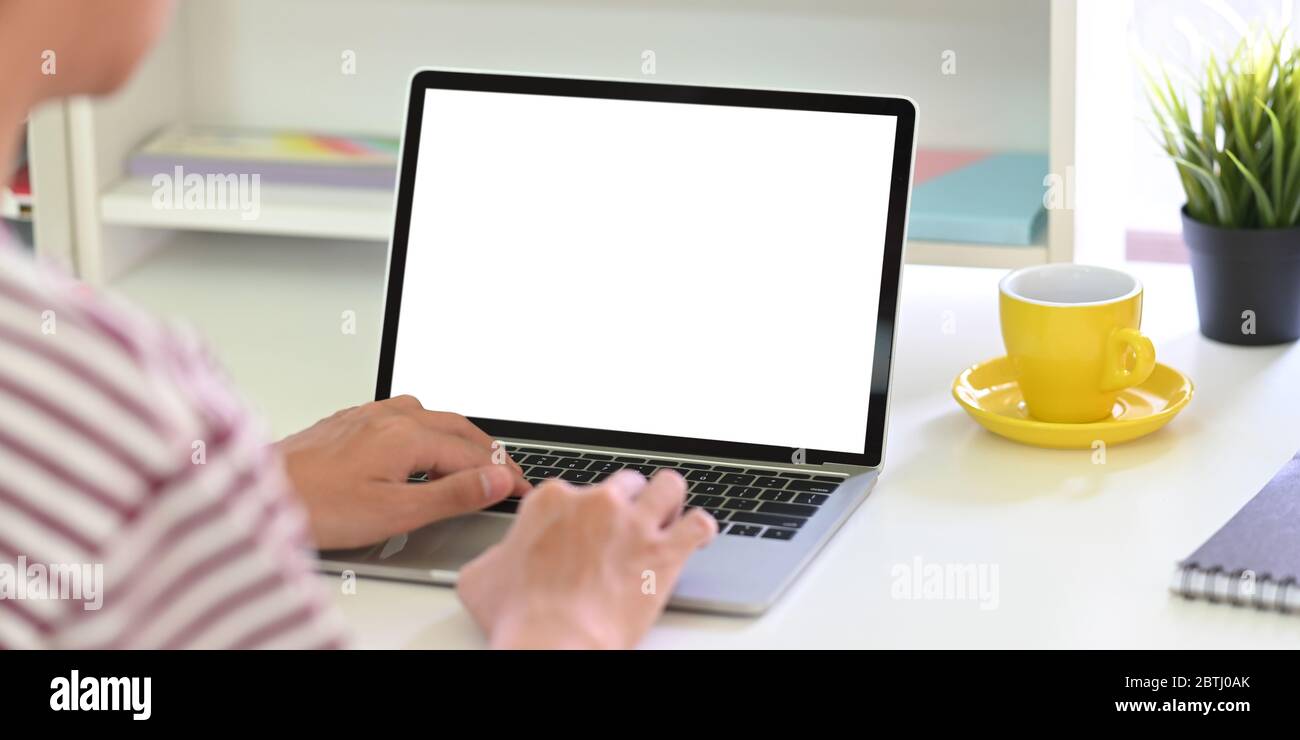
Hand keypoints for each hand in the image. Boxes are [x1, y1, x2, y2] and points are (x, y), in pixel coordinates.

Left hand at [275, 395, 528, 548]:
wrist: (256, 493)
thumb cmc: (315, 505)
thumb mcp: (396, 511)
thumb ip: (453, 494)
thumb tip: (498, 479)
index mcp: (407, 433)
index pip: (473, 452)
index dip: (503, 473)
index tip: (521, 488)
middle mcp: (389, 415)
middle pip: (456, 426)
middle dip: (487, 449)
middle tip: (507, 473)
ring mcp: (367, 414)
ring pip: (430, 417)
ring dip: (458, 436)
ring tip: (472, 459)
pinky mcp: (349, 421)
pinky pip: (403, 416)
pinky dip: (428, 432)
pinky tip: (420, 447)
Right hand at [457, 469, 716, 648]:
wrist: (553, 643)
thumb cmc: (519, 616)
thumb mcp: (482, 578)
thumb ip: (496, 556)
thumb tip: (497, 561)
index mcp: (552, 501)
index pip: (575, 490)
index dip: (580, 514)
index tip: (583, 531)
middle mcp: (596, 503)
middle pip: (625, 483)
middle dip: (627, 503)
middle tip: (624, 529)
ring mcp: (634, 523)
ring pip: (668, 487)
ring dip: (669, 501)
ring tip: (668, 517)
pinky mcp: (665, 551)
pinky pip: (699, 524)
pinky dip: (700, 530)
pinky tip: (695, 538)